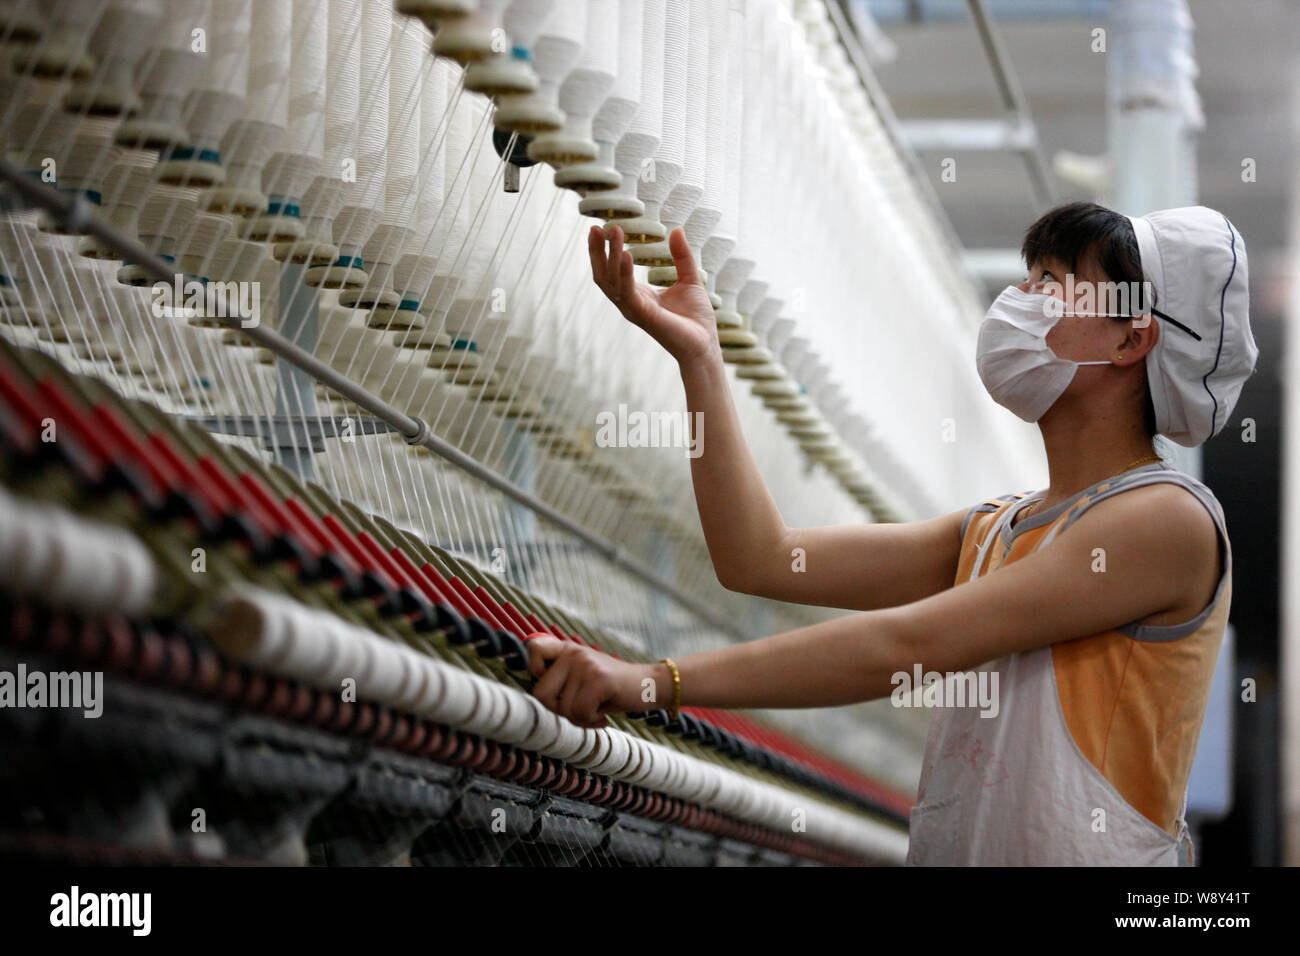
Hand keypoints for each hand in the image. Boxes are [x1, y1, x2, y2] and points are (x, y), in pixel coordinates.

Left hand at [526, 635, 665, 728]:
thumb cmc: (610, 689)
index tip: (555, 685)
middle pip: (541, 694)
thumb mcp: (582, 678)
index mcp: (567, 650)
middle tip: (580, 709)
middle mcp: (573, 653)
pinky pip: (581, 712)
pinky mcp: (599, 679)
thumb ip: (560, 681)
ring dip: (580, 719)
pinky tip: (604, 715)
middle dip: (559, 710)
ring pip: (563, 708)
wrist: (649, 685)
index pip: (533, 650)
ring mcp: (586, 664)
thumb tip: (537, 695)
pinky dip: (592, 721)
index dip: (534, 670)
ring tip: (596, 711)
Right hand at [588, 224, 718, 365]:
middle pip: (603, 276)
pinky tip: (626, 255)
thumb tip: (677, 229)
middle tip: (596, 227)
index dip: (604, 251)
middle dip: (597, 252)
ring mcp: (634, 310)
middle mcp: (630, 303)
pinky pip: (628, 293)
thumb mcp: (689, 278)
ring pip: (612, 282)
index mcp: (637, 295)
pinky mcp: (644, 316)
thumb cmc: (696, 318)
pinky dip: (625, 273)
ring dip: (611, 255)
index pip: (611, 272)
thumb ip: (682, 255)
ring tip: (614, 231)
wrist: (705, 343)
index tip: (602, 228)